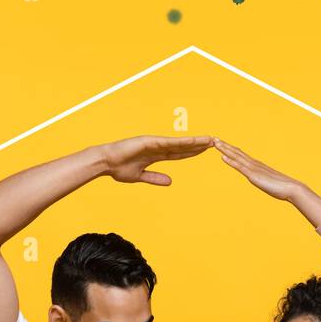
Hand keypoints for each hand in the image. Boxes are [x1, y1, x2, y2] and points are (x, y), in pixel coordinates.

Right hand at [98, 134, 214, 184]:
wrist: (105, 163)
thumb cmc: (118, 168)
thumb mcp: (140, 176)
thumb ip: (155, 178)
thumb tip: (170, 182)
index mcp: (155, 155)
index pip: (178, 154)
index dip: (192, 152)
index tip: (205, 151)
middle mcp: (157, 147)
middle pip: (182, 146)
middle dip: (198, 145)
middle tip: (214, 142)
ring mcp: (153, 143)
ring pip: (179, 142)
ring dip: (195, 141)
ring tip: (210, 140)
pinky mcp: (149, 142)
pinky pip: (168, 142)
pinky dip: (181, 142)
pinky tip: (193, 141)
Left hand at [213, 138, 303, 200]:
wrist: (291, 188)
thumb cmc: (282, 187)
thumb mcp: (268, 183)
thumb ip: (263, 180)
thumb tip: (260, 180)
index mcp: (256, 166)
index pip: (241, 155)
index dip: (231, 149)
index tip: (222, 144)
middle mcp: (254, 164)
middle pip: (237, 152)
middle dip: (225, 145)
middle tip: (214, 138)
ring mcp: (253, 168)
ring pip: (236, 156)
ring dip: (225, 149)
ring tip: (215, 143)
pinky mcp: (254, 175)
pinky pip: (240, 167)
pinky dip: (230, 161)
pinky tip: (222, 156)